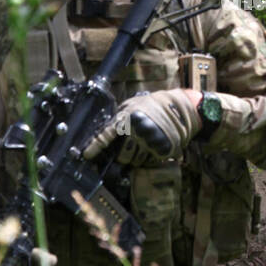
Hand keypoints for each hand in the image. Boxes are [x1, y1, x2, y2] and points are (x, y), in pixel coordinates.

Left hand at [83, 89, 202, 162]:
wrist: (179, 107)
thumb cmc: (153, 104)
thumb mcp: (131, 104)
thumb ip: (118, 118)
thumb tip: (105, 133)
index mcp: (127, 119)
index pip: (106, 137)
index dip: (94, 148)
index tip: (87, 155)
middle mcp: (137, 132)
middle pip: (121, 156)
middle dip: (122, 154)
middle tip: (129, 146)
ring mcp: (150, 142)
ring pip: (135, 161)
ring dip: (136, 156)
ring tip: (143, 143)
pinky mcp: (162, 150)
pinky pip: (149, 161)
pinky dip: (149, 157)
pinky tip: (152, 146)